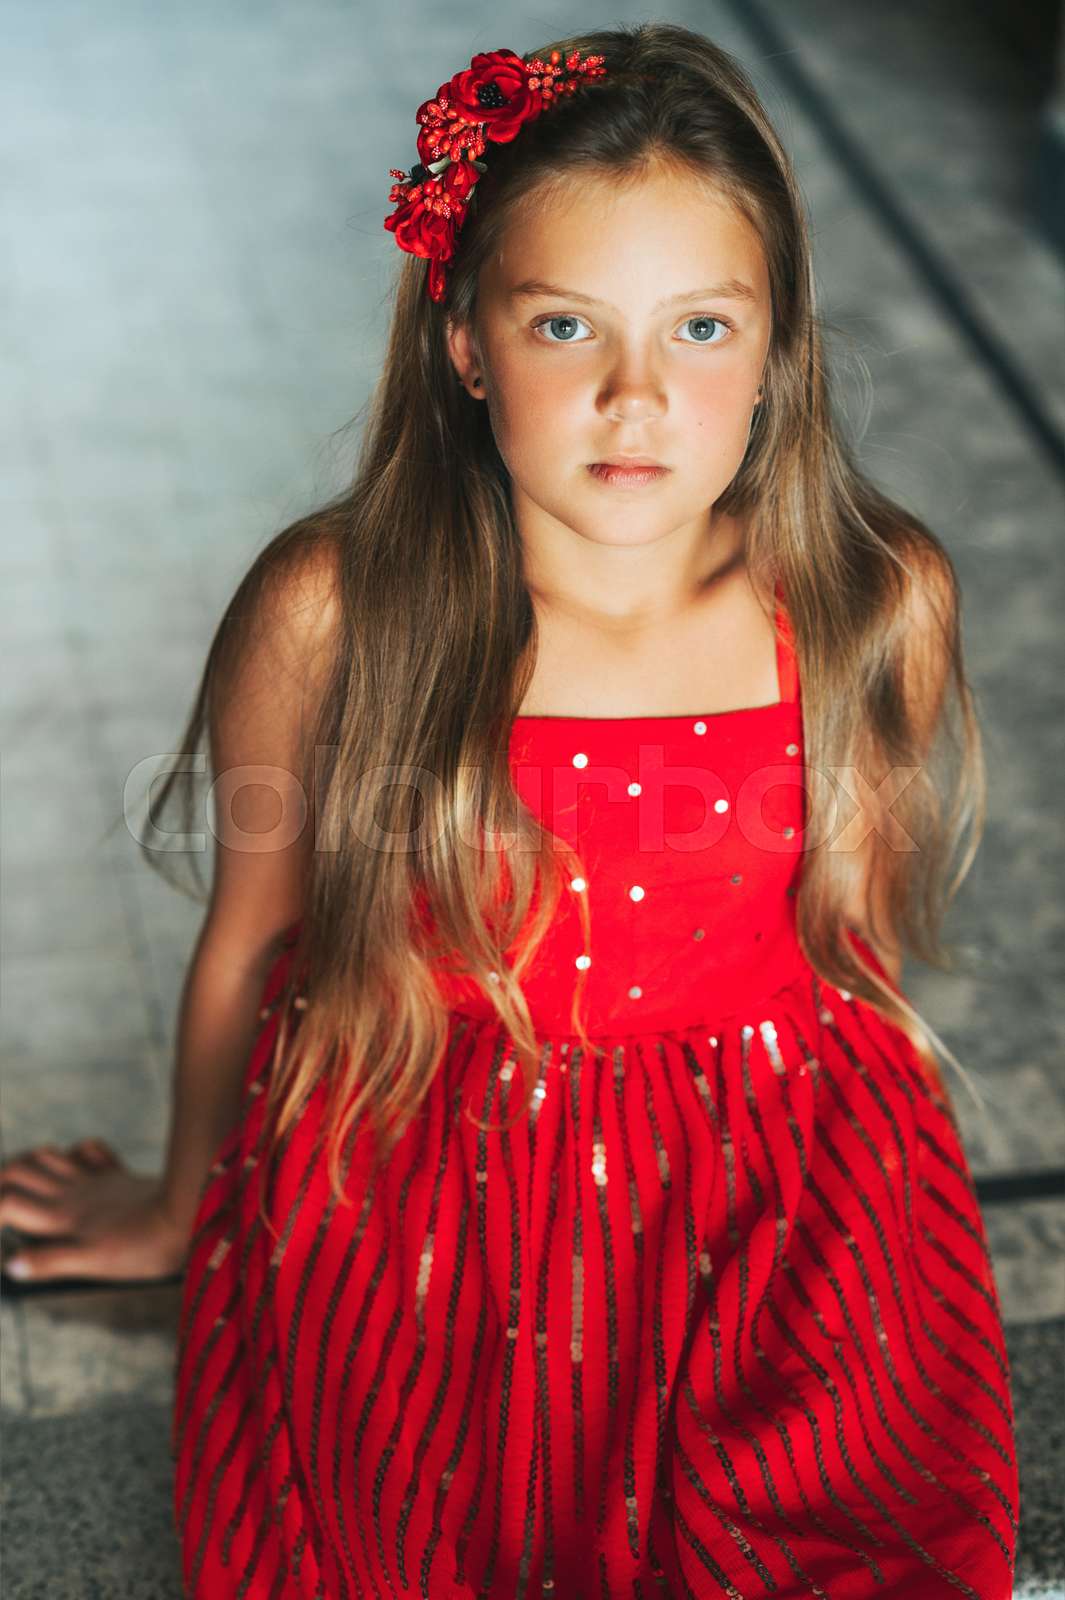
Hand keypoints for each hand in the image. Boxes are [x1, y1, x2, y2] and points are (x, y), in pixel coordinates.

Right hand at [0, 1138, 188, 1284]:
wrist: (188, 1215)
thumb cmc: (142, 1245)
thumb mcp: (92, 1262)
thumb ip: (50, 1261)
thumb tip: (11, 1265)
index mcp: (61, 1216)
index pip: (9, 1204)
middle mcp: (73, 1193)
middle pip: (22, 1171)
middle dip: (1, 1177)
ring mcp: (96, 1181)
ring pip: (50, 1156)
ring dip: (28, 1160)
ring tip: (17, 1173)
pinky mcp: (119, 1177)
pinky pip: (91, 1151)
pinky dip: (75, 1151)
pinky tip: (74, 1159)